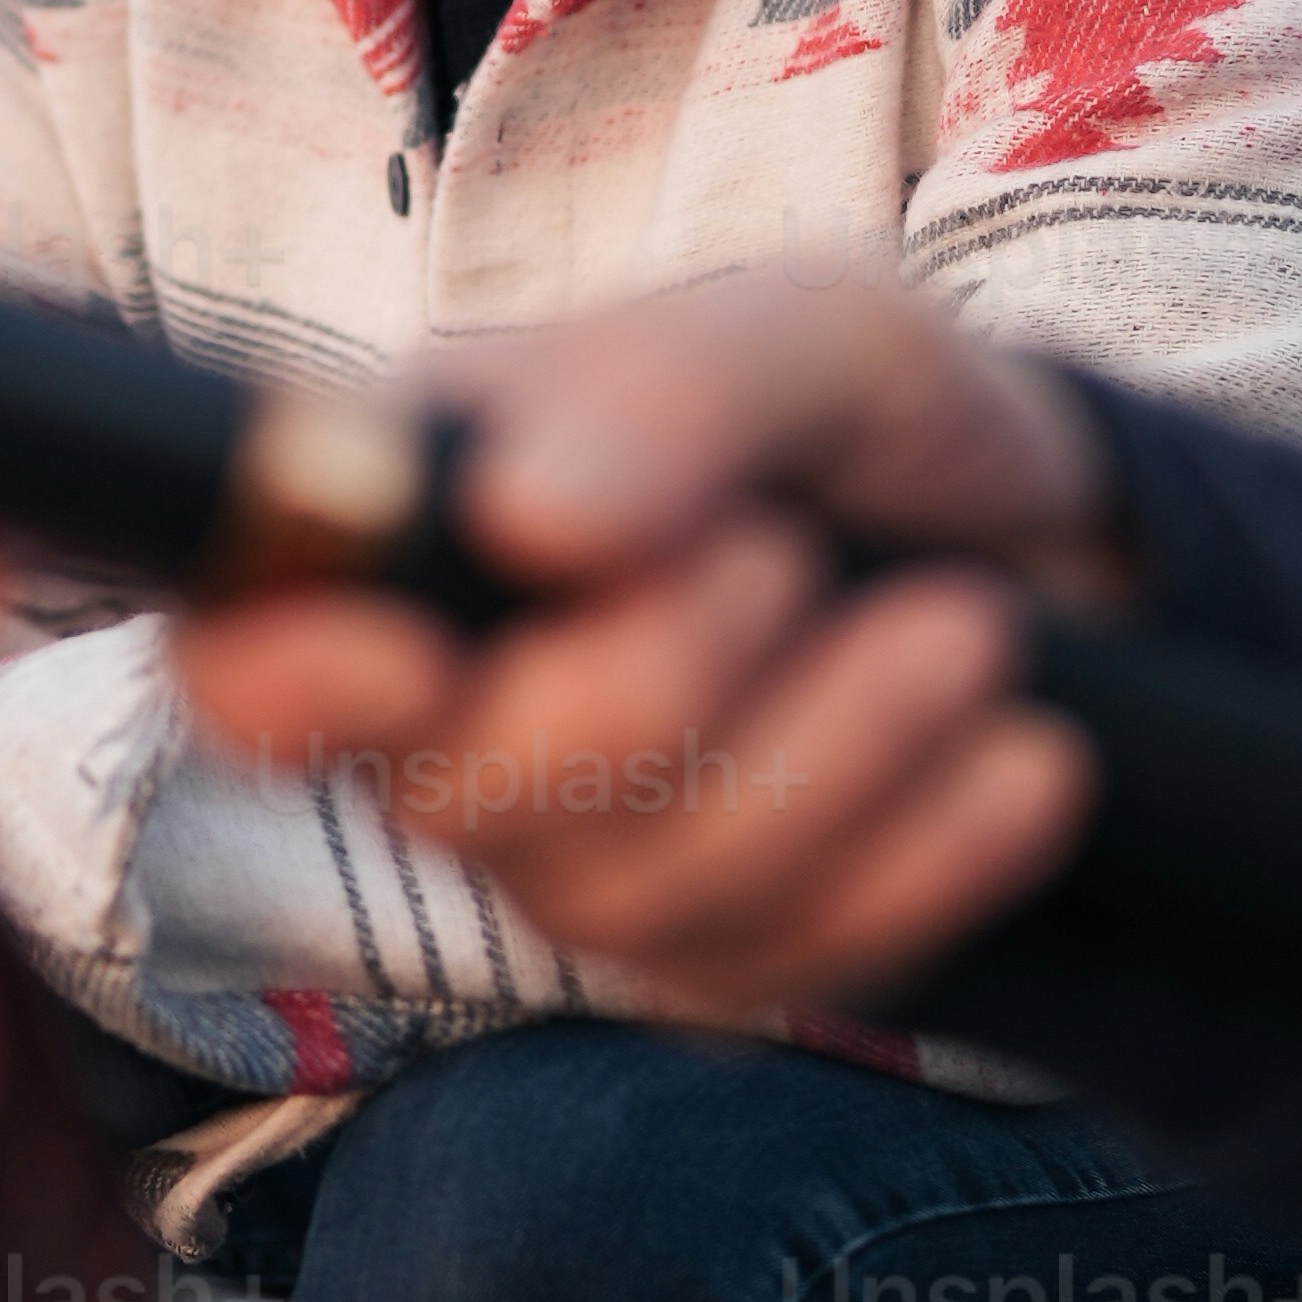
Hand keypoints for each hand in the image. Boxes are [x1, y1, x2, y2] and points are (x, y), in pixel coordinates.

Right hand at [176, 277, 1137, 1016]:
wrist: (1060, 543)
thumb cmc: (872, 415)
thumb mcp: (809, 331)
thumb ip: (664, 391)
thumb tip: (525, 522)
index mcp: (414, 531)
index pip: (241, 655)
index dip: (285, 683)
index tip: (413, 662)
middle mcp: (456, 718)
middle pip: (456, 801)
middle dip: (654, 687)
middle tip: (792, 555)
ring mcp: (579, 861)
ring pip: (632, 905)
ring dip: (836, 755)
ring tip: (971, 627)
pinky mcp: (721, 958)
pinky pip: (786, 970)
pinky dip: (933, 856)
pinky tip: (1026, 756)